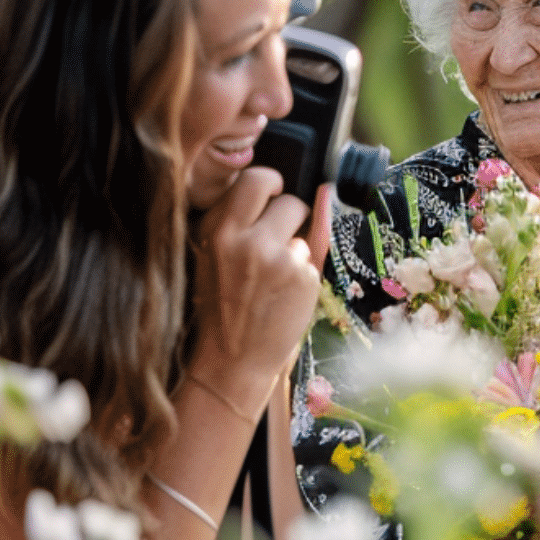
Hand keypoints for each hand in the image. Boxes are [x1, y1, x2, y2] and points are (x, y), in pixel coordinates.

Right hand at [189, 171, 326, 396]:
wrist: (232, 360)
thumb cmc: (224, 307)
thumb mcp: (222, 257)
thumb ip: (258, 219)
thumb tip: (321, 190)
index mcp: (217, 230)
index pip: (255, 179)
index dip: (271, 184)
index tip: (273, 195)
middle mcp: (246, 240)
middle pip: (290, 202)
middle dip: (291, 217)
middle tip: (277, 242)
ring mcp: (278, 258)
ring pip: (305, 233)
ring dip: (296, 250)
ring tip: (272, 280)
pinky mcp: (303, 277)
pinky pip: (313, 260)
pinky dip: (304, 275)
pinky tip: (283, 296)